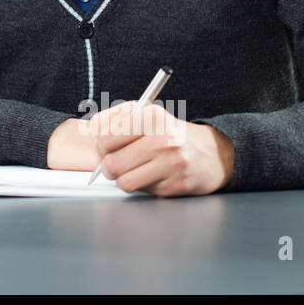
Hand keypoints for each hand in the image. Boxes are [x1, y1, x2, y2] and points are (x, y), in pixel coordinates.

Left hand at [85, 101, 233, 196]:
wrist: (212, 154)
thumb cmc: (171, 133)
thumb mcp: (148, 114)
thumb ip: (118, 118)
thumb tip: (91, 129)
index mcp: (152, 117)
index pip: (105, 134)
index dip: (99, 142)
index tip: (104, 145)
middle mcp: (162, 139)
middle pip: (110, 161)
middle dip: (106, 164)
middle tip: (113, 161)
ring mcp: (170, 165)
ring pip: (122, 181)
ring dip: (122, 178)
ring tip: (131, 169)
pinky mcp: (174, 186)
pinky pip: (140, 191)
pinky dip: (141, 185)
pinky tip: (151, 175)